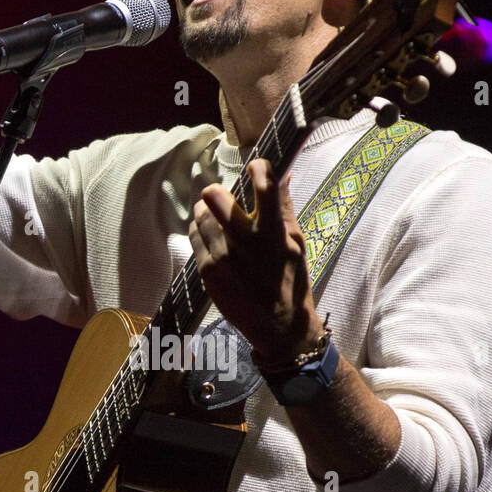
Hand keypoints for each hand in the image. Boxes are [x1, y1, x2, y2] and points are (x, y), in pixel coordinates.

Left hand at [188, 157, 323, 362]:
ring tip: (216, 218)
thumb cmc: (290, 280)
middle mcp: (245, 242)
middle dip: (217, 192)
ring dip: (207, 210)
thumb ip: (285, 206)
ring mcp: (223, 256)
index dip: (259, 168)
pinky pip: (195, 236)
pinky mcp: (208, 270)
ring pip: (201, 215)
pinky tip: (212, 237)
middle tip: (222, 197)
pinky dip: (201, 231)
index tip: (256, 166)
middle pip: (216, 196)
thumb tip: (284, 173)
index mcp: (273, 232)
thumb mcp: (296, 244)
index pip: (265, 186)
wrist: (277, 325)